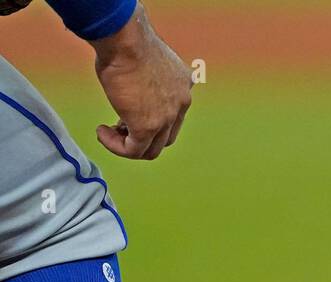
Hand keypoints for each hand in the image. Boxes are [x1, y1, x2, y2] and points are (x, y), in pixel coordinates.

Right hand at [91, 4, 190, 159]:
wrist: (124, 38)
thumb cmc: (126, 39)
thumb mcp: (146, 58)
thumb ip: (146, 75)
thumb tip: (131, 82)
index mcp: (183, 84)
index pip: (174, 115)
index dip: (151, 120)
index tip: (128, 114)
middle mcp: (182, 103)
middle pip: (166, 136)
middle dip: (142, 136)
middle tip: (119, 126)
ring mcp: (167, 117)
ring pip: (152, 149)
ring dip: (129, 144)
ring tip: (108, 132)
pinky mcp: (147, 127)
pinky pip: (134, 150)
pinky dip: (117, 146)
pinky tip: (102, 133)